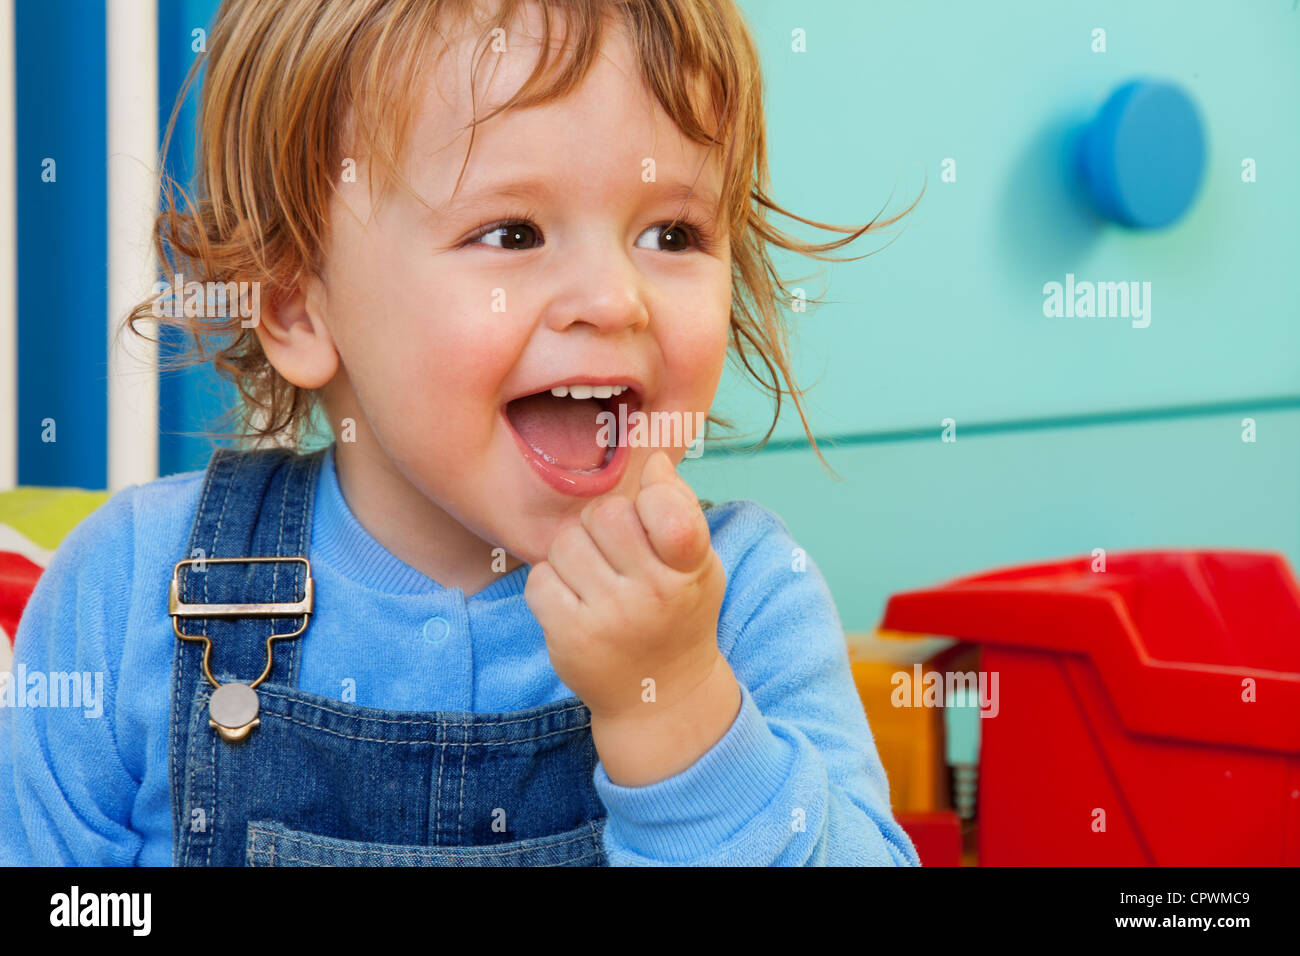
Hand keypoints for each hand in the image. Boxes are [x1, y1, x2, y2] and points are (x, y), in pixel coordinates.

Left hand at [524, 449, 727, 723]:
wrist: (660, 697)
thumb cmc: (678, 614)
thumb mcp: (698, 565)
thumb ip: (680, 508)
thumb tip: (654, 462)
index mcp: (689, 569)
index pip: (668, 510)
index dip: (654, 495)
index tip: (651, 513)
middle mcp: (653, 594)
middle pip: (603, 514)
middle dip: (601, 524)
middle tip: (613, 551)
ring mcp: (610, 618)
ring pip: (565, 544)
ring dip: (572, 554)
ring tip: (593, 579)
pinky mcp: (571, 638)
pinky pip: (540, 579)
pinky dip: (549, 584)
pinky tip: (571, 601)